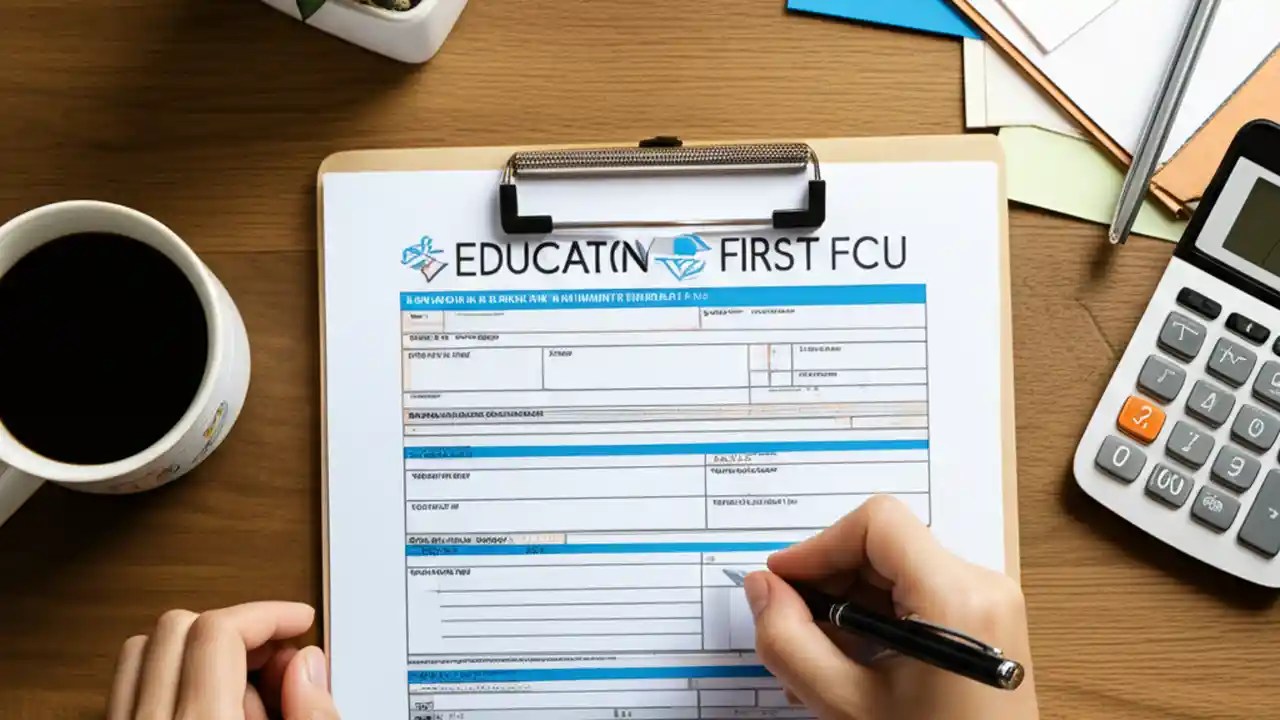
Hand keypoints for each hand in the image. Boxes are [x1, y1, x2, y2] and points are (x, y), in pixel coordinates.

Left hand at [107, 601, 339, 719]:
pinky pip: (129, 692)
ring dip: (198, 654)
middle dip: (237, 629)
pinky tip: (213, 712)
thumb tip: (305, 666)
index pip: (217, 630)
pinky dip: (171, 684)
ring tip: (246, 693)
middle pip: (176, 628)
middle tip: (278, 660)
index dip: (267, 613)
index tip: (297, 621)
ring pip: (141, 654)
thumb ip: (312, 717)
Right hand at [744, 495, 1038, 719]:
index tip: (781, 582)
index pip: (875, 523)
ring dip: (844, 608)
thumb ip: (791, 641)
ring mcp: (988, 606)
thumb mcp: (848, 705)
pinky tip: (847, 667)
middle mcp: (983, 588)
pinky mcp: (984, 626)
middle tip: (788, 629)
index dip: (818, 546)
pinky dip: (873, 622)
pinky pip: (915, 599)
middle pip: (882, 547)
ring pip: (894, 574)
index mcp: (957, 597)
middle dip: (826, 583)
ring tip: (812, 663)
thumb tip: (762, 587)